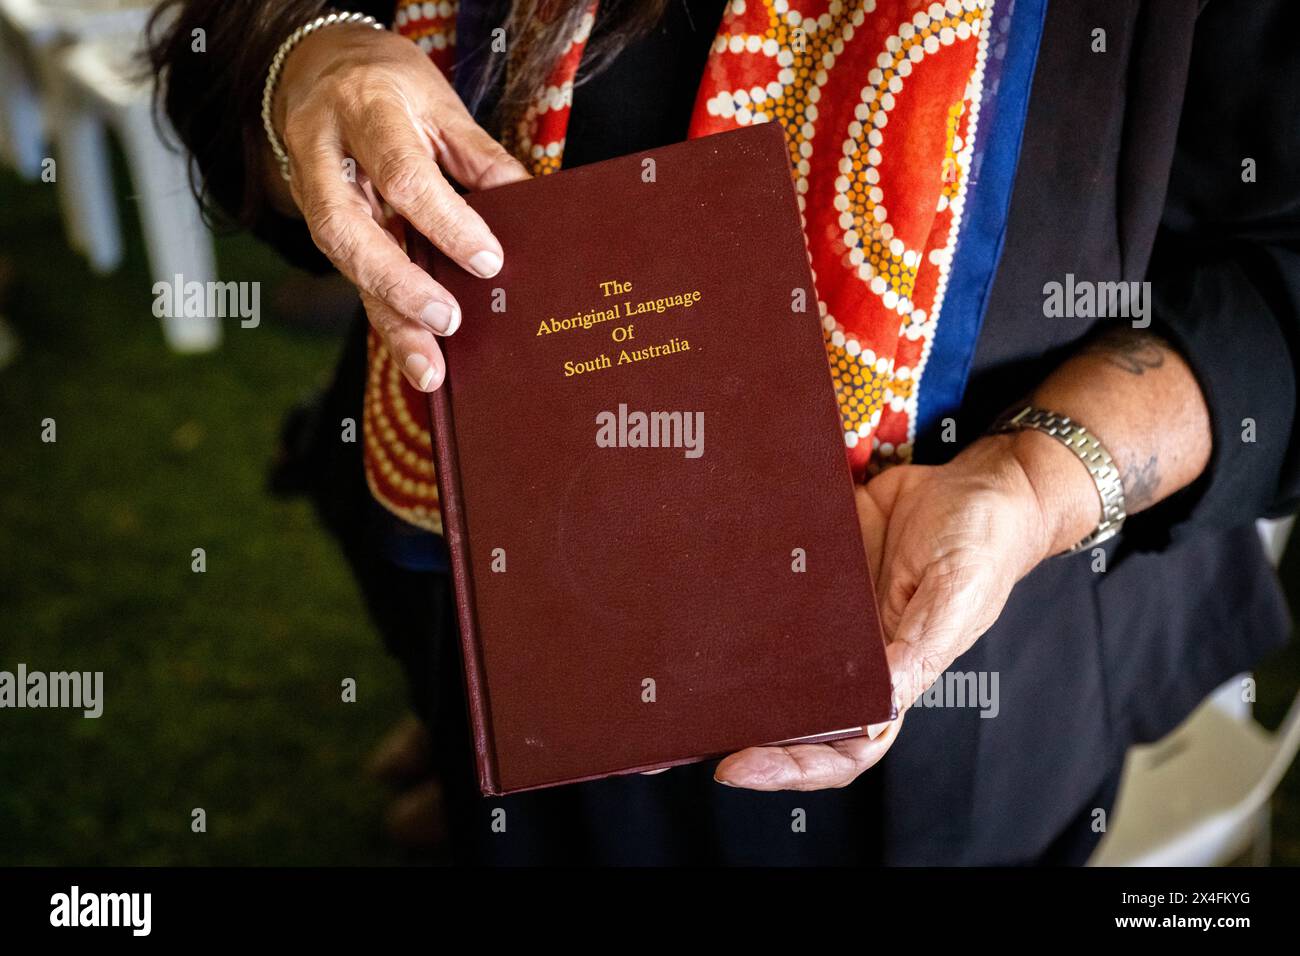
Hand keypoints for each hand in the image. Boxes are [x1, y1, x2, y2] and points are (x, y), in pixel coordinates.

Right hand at [270, 23, 528, 390]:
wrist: (312, 66)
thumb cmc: (385, 82)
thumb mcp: (437, 101)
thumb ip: (479, 154)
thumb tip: (527, 202)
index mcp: (364, 109)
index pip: (403, 175)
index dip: (446, 221)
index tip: (489, 261)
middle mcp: (324, 155)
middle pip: (349, 230)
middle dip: (398, 284)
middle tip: (447, 323)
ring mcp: (312, 192)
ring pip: (342, 262)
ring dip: (387, 319)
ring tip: (426, 367)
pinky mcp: (318, 223)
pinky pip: (350, 273)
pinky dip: (384, 314)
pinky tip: (414, 351)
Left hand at [714, 431, 1095, 789]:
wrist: (980, 481)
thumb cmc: (984, 544)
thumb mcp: (956, 597)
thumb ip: (917, 654)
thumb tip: (877, 717)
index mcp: (893, 675)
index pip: (843, 746)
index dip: (793, 765)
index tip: (738, 767)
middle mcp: (855, 654)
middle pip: (795, 710)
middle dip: (742, 728)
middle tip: (685, 730)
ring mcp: (830, 613)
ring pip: (772, 657)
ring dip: (728, 669)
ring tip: (673, 678)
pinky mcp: (815, 566)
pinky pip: (771, 590)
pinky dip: (737, 596)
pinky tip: (700, 592)